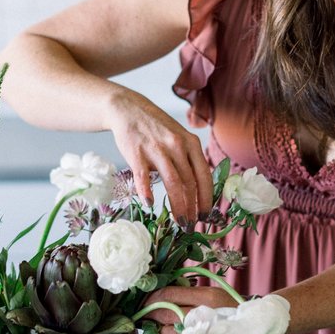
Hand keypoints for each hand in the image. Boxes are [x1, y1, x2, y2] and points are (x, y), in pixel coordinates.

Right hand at [105, 92, 213, 224]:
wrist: (128, 109)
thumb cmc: (156, 128)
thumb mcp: (179, 138)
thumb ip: (188, 159)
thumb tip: (197, 190)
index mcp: (190, 143)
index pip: (204, 176)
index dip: (206, 198)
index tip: (205, 215)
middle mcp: (177, 145)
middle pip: (189, 183)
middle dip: (192, 207)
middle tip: (190, 224)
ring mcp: (157, 149)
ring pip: (172, 183)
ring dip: (177, 206)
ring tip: (178, 221)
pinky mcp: (137, 153)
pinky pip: (143, 176)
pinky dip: (147, 192)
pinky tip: (150, 204)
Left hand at [142, 285, 238, 333]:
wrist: (247, 331)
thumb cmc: (226, 308)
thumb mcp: (210, 293)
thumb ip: (187, 292)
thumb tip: (159, 293)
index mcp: (206, 298)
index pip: (168, 295)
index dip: (151, 297)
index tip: (144, 299)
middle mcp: (202, 317)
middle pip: (164, 313)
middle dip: (150, 313)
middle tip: (145, 312)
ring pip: (166, 333)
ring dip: (158, 329)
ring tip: (160, 326)